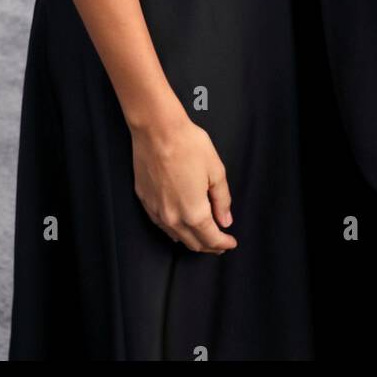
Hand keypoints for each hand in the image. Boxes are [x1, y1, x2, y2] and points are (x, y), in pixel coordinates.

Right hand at [131, 112, 237, 253]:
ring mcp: (156, 211)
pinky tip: (180, 226)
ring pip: (176, 236)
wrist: (157, 130)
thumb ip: (222, 200)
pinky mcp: (145, 201)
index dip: (223, 243)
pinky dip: (174, 230)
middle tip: (220, 244)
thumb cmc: (188, 145)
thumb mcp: (216, 171)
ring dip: (192, 239)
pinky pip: (161, 225)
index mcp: (194, 212)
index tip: (231, 243)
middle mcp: (173, 217)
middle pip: (193, 243)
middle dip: (209, 246)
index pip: (211, 239)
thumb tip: (225, 220)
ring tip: (203, 236)